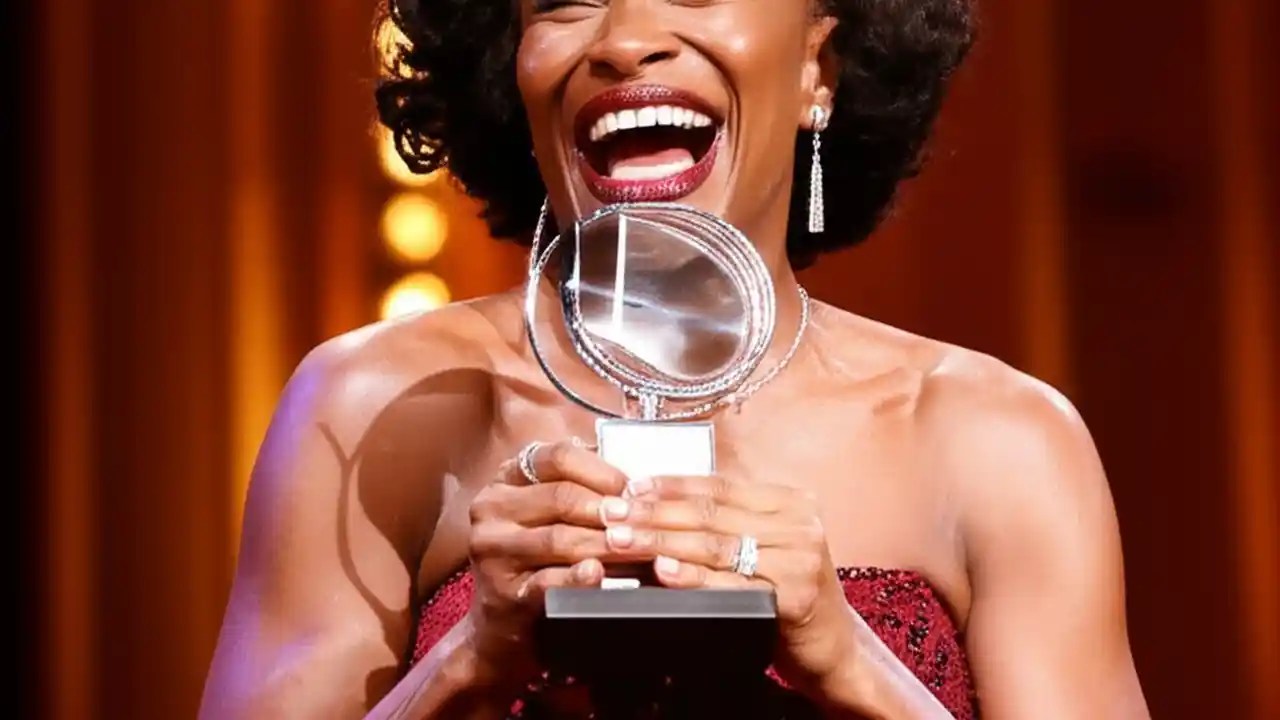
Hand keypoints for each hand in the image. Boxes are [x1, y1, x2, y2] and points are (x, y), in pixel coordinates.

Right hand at [463, 439, 636, 689]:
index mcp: (507, 478)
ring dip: (602, 543)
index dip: (600, 470)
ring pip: (557, 538)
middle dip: (607, 509)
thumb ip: (582, 488)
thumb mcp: (551, 512)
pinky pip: (546, 581)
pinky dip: (576, 577)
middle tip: (642, 519)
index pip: (557, 457)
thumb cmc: (540, 556)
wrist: (505, 621)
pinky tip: (598, 574)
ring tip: (637, 546)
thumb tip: (636, 477)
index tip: (632, 488)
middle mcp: (491, 507)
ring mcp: (491, 550)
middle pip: (559, 497)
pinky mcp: (501, 591)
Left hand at [612, 475, 861, 700]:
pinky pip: (731, 583)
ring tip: (622, 539)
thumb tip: (656, 503)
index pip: (718, 486)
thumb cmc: (788, 599)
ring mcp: (801, 558)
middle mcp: (800, 522)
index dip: (669, 485)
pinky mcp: (796, 596)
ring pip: (716, 544)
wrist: (833, 651)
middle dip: (654, 512)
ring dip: (661, 540)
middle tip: (611, 514)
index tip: (628, 488)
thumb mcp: (763, 549)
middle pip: (711, 513)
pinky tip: (663, 570)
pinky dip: (693, 577)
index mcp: (790, 501)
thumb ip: (727, 525)